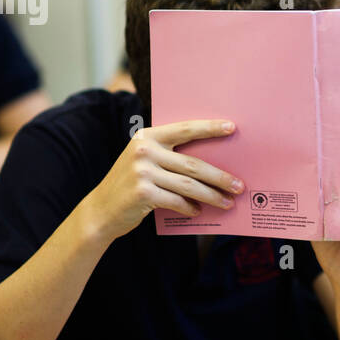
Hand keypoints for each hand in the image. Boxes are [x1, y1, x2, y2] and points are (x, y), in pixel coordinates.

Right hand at [81, 119, 241, 241]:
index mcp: (146, 137)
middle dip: (219, 177)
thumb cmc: (131, 184)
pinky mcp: (142, 193)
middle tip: (239, 186)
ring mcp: (142, 171)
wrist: (100, 210)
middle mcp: (144, 150)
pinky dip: (190, 208)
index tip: (232, 127)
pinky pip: (177, 201)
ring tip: (228, 202)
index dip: (210, 128)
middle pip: (193, 164)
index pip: (185, 129)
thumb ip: (169, 156)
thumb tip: (211, 165)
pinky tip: (198, 212)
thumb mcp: (144, 162)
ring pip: (189, 185)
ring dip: (212, 196)